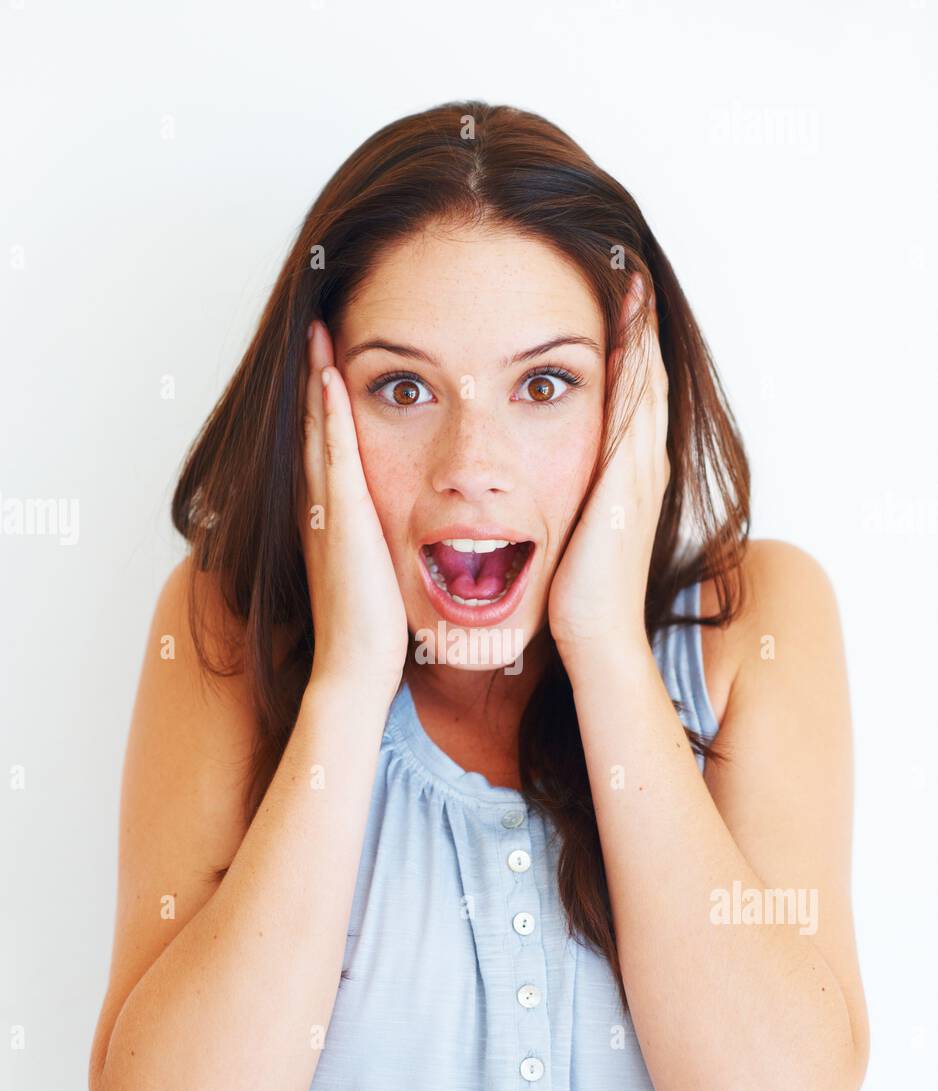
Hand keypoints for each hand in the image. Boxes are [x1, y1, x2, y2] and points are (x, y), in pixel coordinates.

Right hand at [298, 320, 408, 702]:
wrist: (356, 671)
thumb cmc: (374, 635)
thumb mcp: (381, 580)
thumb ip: (385, 551)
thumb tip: (414, 542)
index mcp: (332, 522)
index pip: (328, 451)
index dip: (327, 409)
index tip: (333, 367)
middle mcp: (320, 510)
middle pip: (315, 430)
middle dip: (315, 380)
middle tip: (316, 330)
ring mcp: (327, 514)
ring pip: (320, 433)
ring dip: (317, 381)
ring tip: (318, 333)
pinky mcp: (341, 522)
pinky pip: (335, 456)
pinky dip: (331, 416)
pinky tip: (331, 378)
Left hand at [547, 271, 669, 669]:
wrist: (596, 638)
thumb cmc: (578, 597)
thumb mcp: (570, 538)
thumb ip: (564, 506)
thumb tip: (535, 493)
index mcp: (628, 479)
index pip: (632, 399)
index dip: (628, 352)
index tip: (616, 305)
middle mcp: (643, 468)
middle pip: (647, 379)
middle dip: (639, 327)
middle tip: (631, 272)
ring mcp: (642, 472)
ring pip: (647, 384)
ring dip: (640, 333)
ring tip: (631, 283)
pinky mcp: (630, 481)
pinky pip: (636, 407)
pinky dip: (634, 365)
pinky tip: (623, 330)